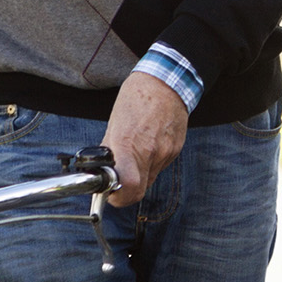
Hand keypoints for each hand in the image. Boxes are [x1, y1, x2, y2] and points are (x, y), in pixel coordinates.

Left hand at [100, 73, 188, 207]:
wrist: (166, 83)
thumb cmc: (137, 98)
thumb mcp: (114, 124)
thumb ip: (111, 151)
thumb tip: (105, 171)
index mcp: (129, 144)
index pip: (129, 187)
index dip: (118, 198)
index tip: (111, 193)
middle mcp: (150, 151)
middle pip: (140, 190)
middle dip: (127, 191)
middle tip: (118, 181)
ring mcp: (166, 152)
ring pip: (150, 179)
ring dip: (139, 174)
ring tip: (134, 153)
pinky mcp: (176, 149)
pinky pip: (160, 166)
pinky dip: (151, 162)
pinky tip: (148, 144)